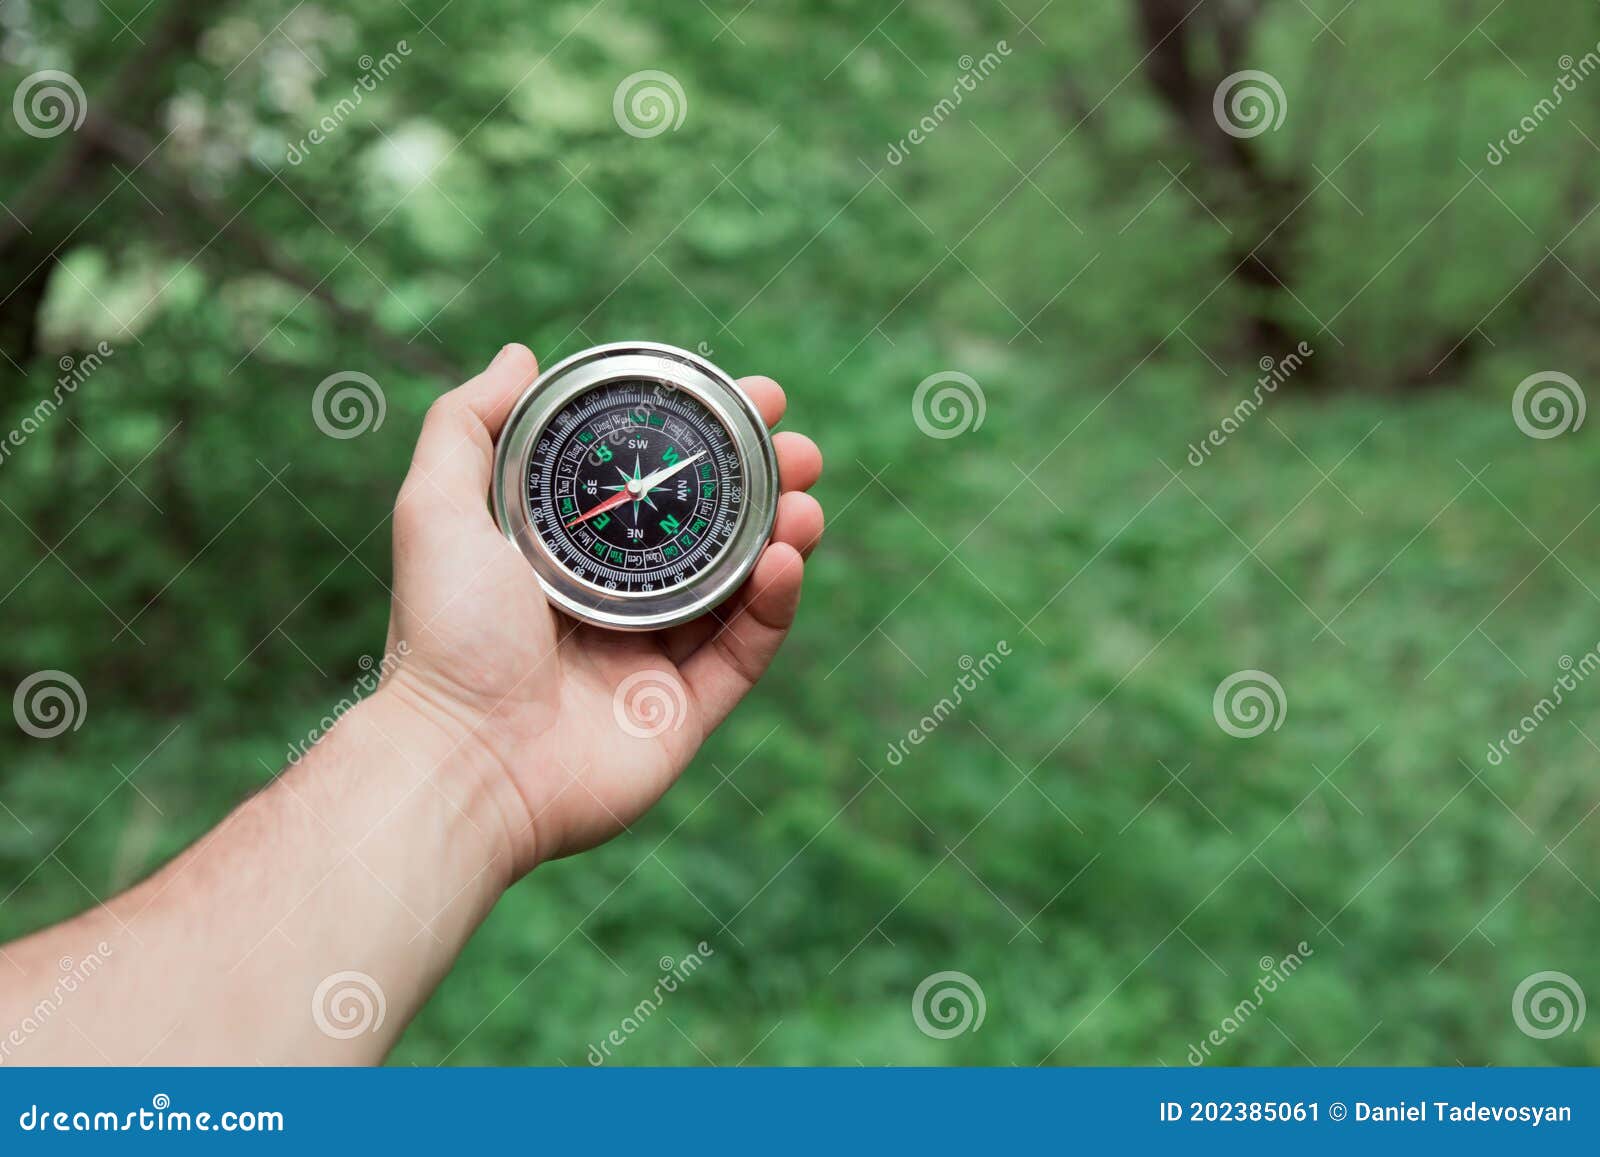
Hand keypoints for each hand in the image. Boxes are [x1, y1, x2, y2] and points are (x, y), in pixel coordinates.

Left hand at [379, 344, 823, 874]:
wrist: (462, 760)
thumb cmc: (445, 635)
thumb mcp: (437, 509)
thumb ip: (465, 426)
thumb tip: (519, 356)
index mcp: (562, 556)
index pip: (647, 482)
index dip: (699, 436)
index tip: (745, 393)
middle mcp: (611, 604)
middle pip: (707, 531)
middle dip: (760, 483)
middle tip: (798, 446)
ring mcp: (651, 661)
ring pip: (737, 588)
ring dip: (781, 536)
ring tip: (806, 497)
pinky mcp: (683, 715)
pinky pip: (744, 653)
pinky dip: (773, 607)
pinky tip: (785, 561)